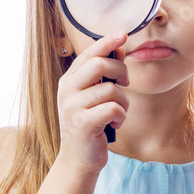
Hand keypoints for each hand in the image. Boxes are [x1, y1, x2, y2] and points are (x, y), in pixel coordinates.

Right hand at [56, 31, 129, 175]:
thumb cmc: (90, 125)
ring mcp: (72, 106)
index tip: (123, 34)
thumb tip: (119, 46)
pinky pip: (114, 108)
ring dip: (123, 103)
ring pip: (112, 90)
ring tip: (117, 114)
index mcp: (69, 80)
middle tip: (126, 83)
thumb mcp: (94, 97)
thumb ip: (104, 73)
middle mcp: (67, 90)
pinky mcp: (83, 123)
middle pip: (101, 65)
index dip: (107, 42)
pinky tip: (114, 125)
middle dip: (121, 71)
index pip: (89, 53)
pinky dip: (121, 117)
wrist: (78, 159)